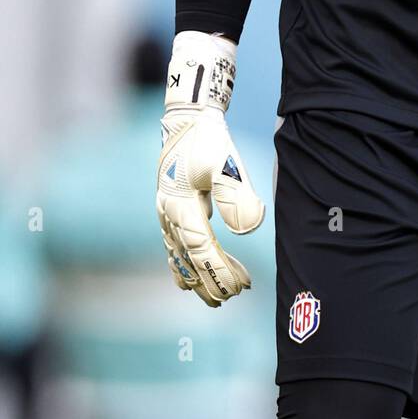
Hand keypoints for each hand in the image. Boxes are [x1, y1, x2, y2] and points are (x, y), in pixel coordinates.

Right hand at [157, 32, 264, 306]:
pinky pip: (176, 248)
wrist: (188, 120)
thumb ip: (235, 194)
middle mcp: (168, 215)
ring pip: (181, 257)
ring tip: (218, 298)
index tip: (242, 286)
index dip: (221, 271)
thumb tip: (248, 228)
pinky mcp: (172, 211)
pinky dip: (188, 265)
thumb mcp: (225, 163)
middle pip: (190, 260)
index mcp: (180, 206)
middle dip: (213, 280)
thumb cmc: (207, 141)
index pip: (202, 249)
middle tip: (237, 295)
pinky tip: (194, 277)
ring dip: (199, 278)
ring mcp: (167, 215)